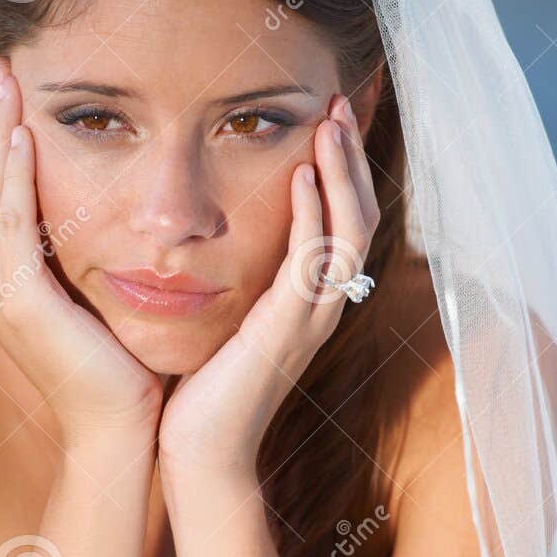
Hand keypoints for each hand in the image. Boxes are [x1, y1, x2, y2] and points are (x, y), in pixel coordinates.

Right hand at [0, 58, 163, 448]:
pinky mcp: (18, 302)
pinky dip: (13, 174)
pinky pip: (8, 223)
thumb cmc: (118, 368)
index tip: (5, 87)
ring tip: (6, 81)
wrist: (120, 432)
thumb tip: (93, 208)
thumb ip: (76, 255)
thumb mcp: (90, 298)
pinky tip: (25, 133)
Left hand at [157, 92, 379, 480]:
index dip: (342, 170)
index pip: (342, 221)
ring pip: (348, 232)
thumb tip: (213, 235)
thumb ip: (237, 281)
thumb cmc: (201, 390)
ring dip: (341, 173)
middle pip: (359, 216)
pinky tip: (301, 176)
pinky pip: (312, 263)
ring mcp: (309, 320)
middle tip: (335, 103)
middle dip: (350, 157)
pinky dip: (311, 216)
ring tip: (327, 124)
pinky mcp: (286, 331)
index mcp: (308, 301)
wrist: (197, 453)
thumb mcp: (226, 321)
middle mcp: (320, 307)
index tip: (326, 119)